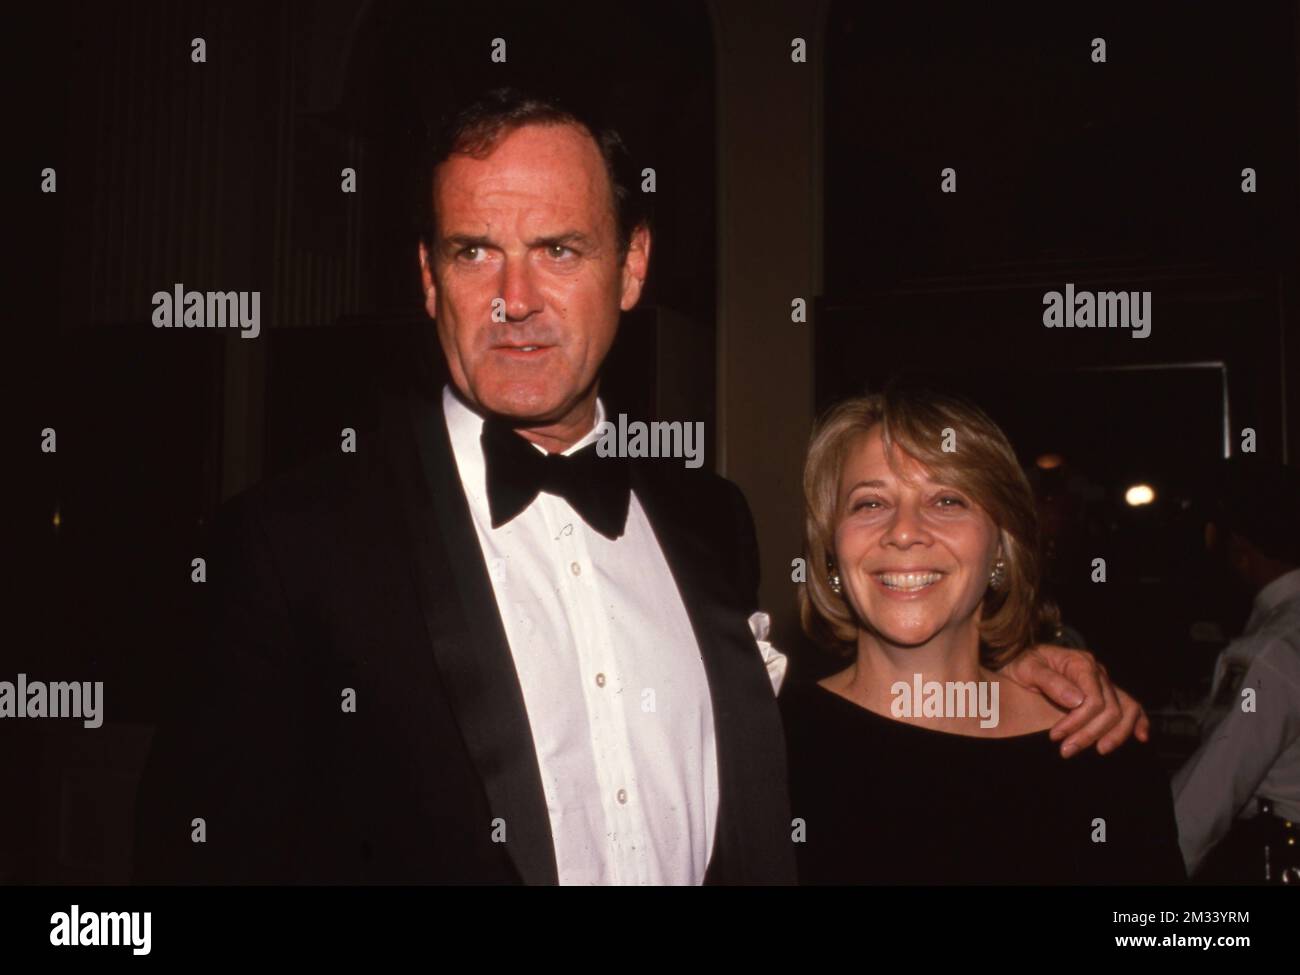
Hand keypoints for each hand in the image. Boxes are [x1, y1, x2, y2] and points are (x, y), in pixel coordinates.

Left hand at [999, 644, 1149, 757]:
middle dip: (1089, 734)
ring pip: (1125, 710)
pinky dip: (1139, 721)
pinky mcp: (1106, 693)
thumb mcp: (1027, 668)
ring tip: (1098, 751)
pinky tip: (1140, 737)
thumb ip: (1049, 681)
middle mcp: (1098, 672)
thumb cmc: (1023, 664)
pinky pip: (1131, 706)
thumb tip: (1076, 700)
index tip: (1055, 736)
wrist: (1022, 660)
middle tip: (1066, 751)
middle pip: (1109, 709)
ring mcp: (1104, 683)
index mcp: (1081, 663)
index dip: (1077, 722)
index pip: (1093, 700)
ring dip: (1114, 735)